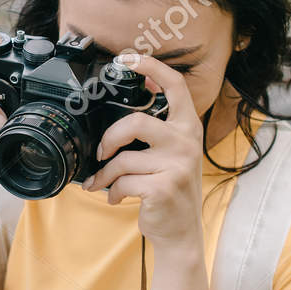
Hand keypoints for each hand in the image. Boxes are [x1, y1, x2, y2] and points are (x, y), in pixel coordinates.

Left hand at [81, 54, 203, 241]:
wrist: (181, 231)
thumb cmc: (169, 188)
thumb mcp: (171, 154)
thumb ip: (156, 131)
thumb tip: (124, 110)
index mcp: (187, 127)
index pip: (175, 85)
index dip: (150, 67)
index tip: (127, 59)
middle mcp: (186, 142)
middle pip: (137, 122)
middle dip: (110, 138)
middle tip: (103, 152)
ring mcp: (177, 165)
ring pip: (123, 159)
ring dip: (106, 175)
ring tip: (103, 183)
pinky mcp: (164, 187)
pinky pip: (123, 182)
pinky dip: (113, 192)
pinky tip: (117, 197)